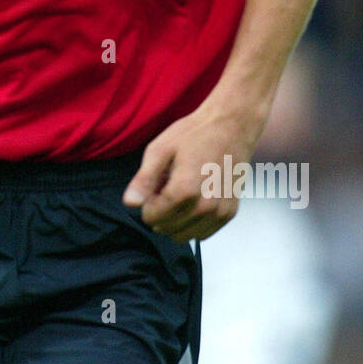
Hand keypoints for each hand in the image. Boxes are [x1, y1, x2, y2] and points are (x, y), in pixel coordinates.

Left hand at [122, 101, 264, 242]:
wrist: (232, 127)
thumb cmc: (194, 135)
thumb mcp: (160, 150)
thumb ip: (143, 180)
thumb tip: (130, 204)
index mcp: (185, 191)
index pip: (152, 217)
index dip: (147, 202)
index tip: (156, 184)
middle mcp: (205, 206)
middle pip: (166, 228)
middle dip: (160, 211)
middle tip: (168, 186)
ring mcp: (220, 212)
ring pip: (184, 236)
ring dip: (176, 220)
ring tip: (181, 193)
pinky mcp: (229, 213)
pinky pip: (203, 234)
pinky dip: (193, 223)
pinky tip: (195, 200)